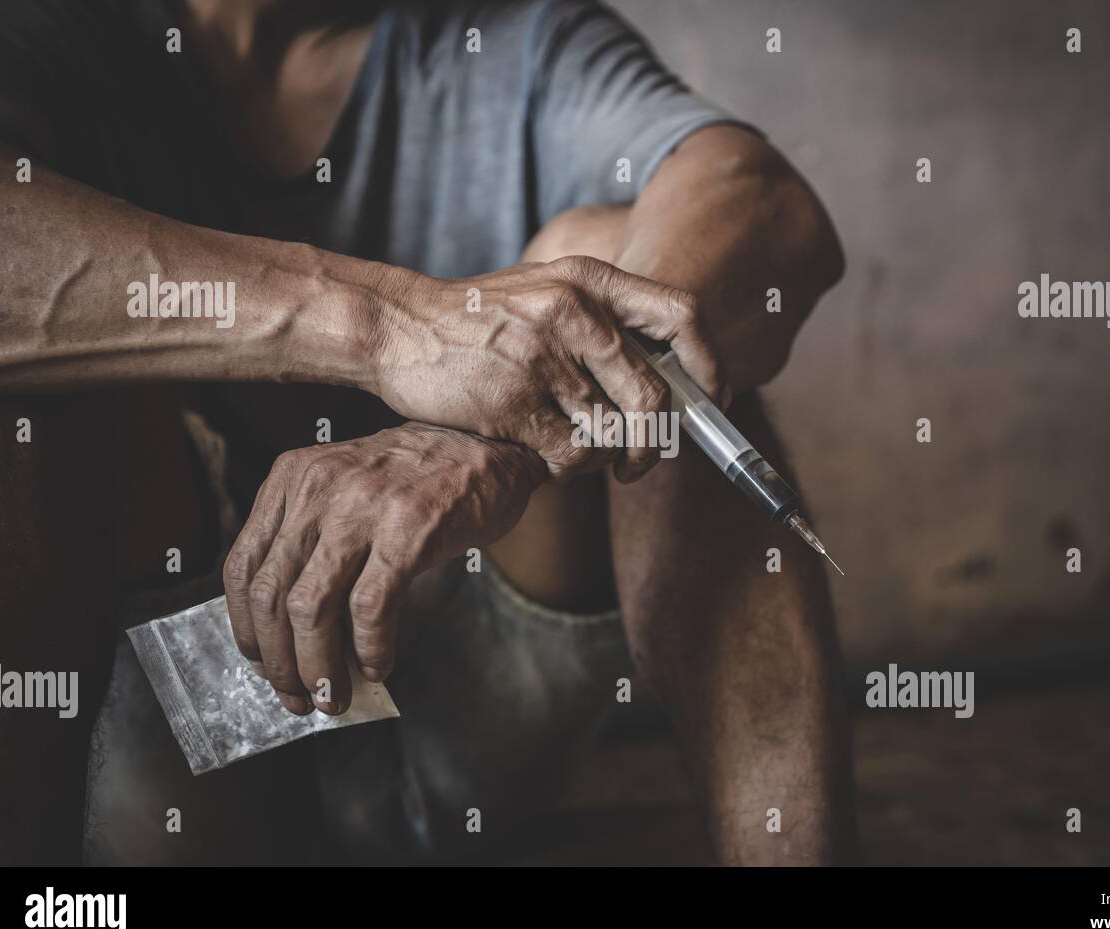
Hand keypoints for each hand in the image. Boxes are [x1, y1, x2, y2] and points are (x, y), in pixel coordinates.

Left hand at [222, 423, 543, 714]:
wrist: (493, 446)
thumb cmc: (423, 477)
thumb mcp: (348, 486)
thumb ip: (314, 539)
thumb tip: (296, 633)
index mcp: (293, 476)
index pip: (242, 566)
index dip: (244, 628)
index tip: (260, 663)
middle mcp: (318, 487)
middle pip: (271, 595)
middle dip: (279, 661)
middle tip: (296, 696)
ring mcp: (362, 507)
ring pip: (312, 608)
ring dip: (318, 666)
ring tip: (334, 696)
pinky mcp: (407, 530)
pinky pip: (370, 609)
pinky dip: (370, 649)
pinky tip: (378, 666)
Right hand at [370, 256, 727, 481]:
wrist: (398, 327)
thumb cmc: (480, 319)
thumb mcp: (547, 290)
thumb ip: (605, 321)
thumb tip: (671, 381)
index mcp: (589, 280)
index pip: (682, 316)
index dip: (709, 365)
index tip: (710, 400)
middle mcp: (573, 312)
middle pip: (653, 396)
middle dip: (655, 443)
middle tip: (639, 462)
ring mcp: (542, 356)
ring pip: (612, 433)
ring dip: (601, 456)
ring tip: (571, 447)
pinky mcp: (512, 400)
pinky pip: (571, 454)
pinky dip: (566, 467)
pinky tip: (542, 452)